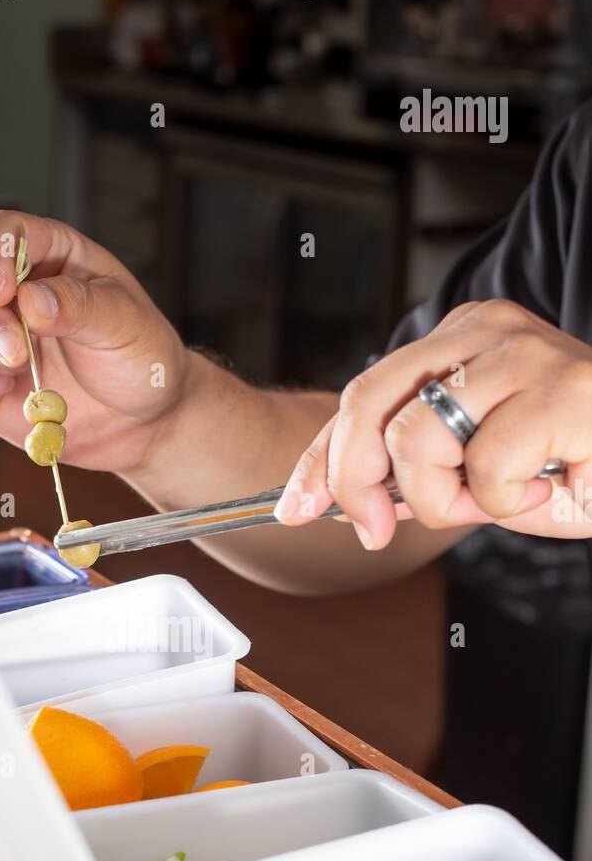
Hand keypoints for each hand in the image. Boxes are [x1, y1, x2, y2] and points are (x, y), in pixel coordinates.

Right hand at [0, 211, 187, 474]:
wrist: (143, 423)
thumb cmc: (140, 361)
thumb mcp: (127, 325)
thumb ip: (80, 306)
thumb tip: (30, 300)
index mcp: (50, 257)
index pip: (1, 231)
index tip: (3, 292)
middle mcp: (11, 292)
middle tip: (18, 353)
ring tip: (10, 373)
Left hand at [275, 300, 591, 546]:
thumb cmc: (574, 459)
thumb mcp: (478, 467)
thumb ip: (417, 471)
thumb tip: (352, 502)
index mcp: (463, 338)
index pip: (364, 392)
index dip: (320, 456)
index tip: (296, 507)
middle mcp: (487, 331)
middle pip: (370, 403)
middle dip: (355, 482)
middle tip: (378, 529)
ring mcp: (526, 353)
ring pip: (418, 438)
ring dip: (443, 499)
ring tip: (498, 496)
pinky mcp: (563, 390)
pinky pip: (486, 468)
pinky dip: (503, 502)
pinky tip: (547, 484)